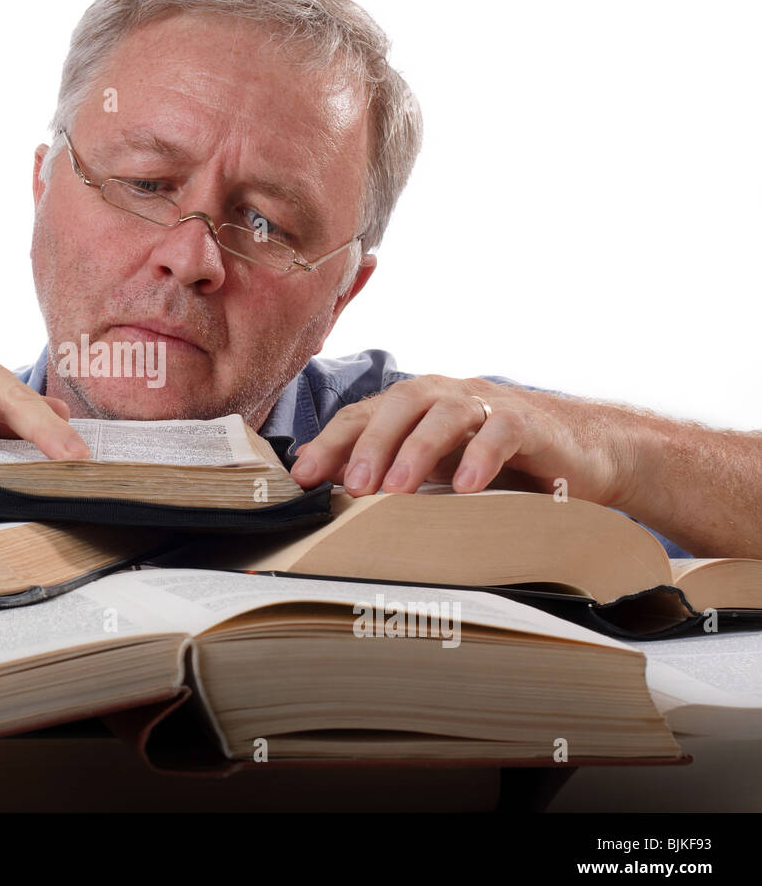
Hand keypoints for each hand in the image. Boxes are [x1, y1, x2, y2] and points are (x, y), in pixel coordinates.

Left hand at [288, 375, 637, 506]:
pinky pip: (502, 431)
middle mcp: (448, 395)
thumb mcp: (436, 465)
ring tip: (395, 490)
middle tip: (349, 485)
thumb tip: (320, 481)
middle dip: (369, 444)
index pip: (364, 414)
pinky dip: (481, 455)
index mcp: (417, 404)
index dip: (331, 442)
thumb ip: (388, 467)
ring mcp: (489, 405)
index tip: (302, 478)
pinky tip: (465, 487)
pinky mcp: (531, 424)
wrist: (582, 450)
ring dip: (416, 450)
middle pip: (399, 404)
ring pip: (446, 413)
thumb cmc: (497, 460)